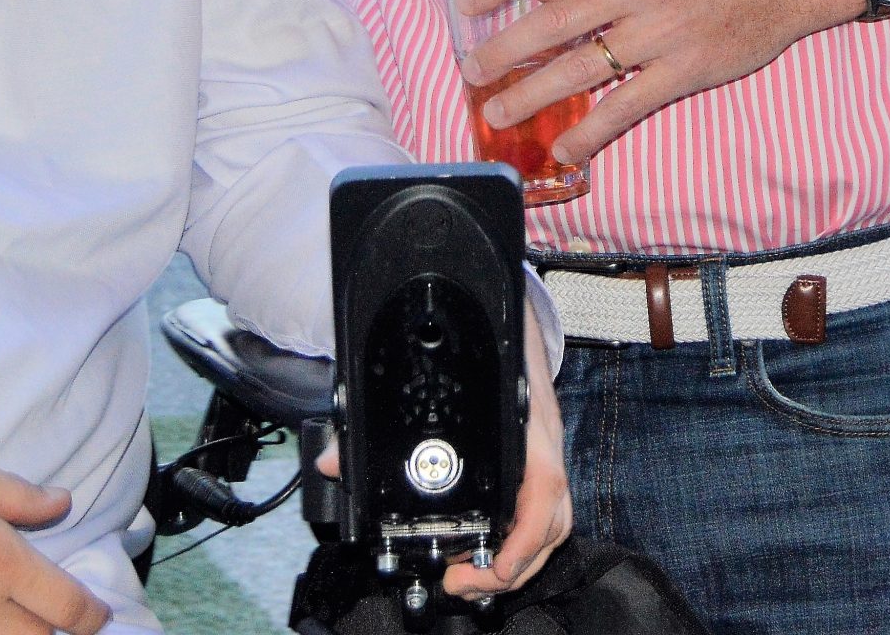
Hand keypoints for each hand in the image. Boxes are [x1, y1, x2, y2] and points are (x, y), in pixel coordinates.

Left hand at [314, 310, 569, 597]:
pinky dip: (524, 541)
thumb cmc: (475, 338)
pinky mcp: (541, 456)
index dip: (524, 535)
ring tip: (472, 581)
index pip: (543, 485)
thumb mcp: (420, 372)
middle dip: (513, 565)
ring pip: (556, 521)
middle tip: (462, 585)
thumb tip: (334, 460)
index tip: (492, 567)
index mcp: (525, 418)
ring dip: (519, 560)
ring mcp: (548, 449)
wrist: (504, 305)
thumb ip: (373, 416)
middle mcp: (544, 438)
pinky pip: (548, 509)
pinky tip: (491, 553)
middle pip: (553, 519)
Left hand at [456, 0, 863, 163]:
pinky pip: (626, 106)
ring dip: (532, 93)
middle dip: (503, 49)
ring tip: (498, 110)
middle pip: (552, 22)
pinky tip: (564, 147)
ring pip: (581, 68)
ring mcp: (662, 29)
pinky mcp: (686, 69)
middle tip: (471, 70)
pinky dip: (591, 131)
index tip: (463, 0)